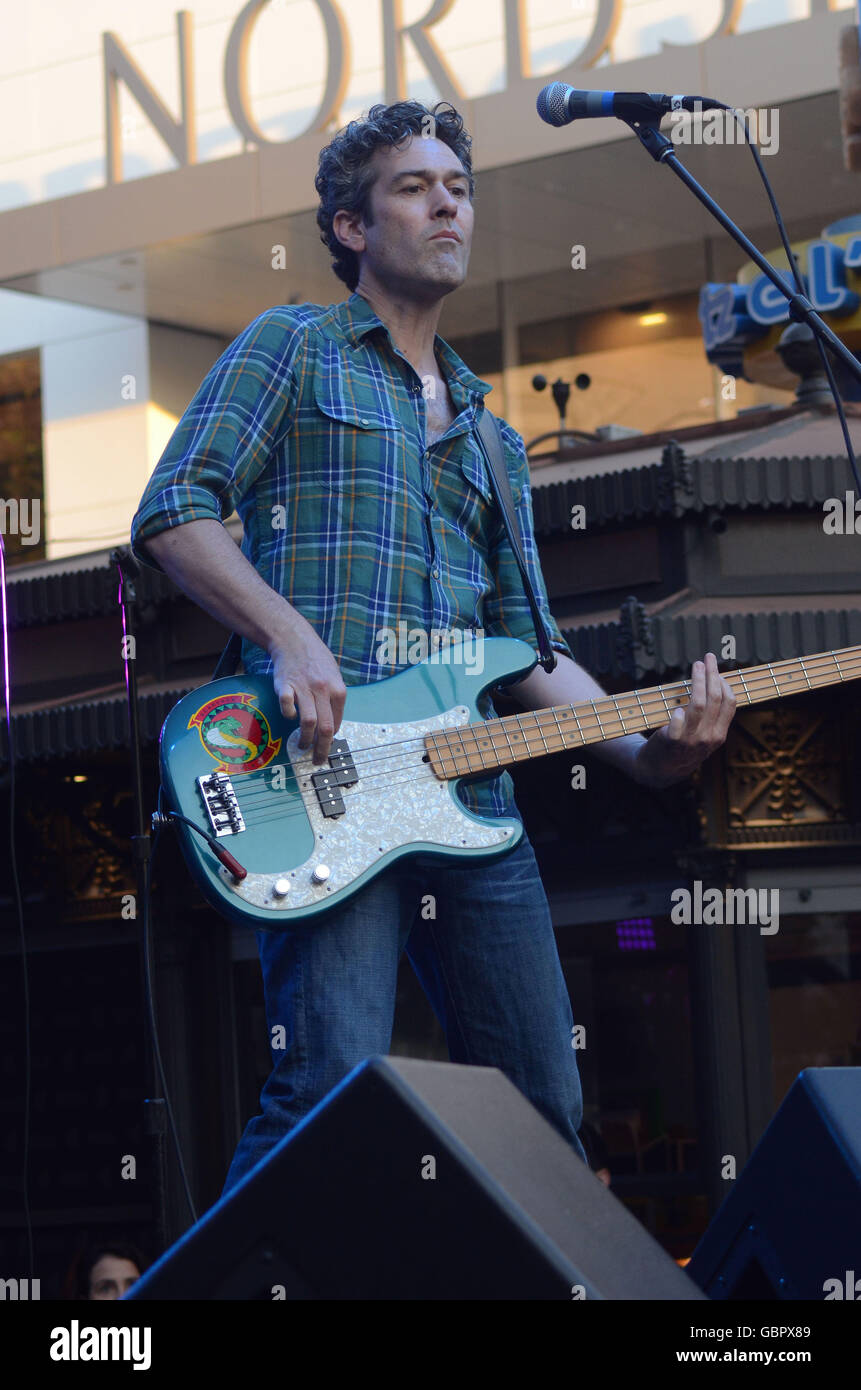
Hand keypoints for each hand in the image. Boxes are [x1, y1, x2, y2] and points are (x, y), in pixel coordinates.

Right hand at [269, 612, 346, 764]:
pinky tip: (290, 717)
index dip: (331, 739)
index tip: (326, 746)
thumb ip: (334, 698)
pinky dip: (289, 716)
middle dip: (322, 749)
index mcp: (338, 690)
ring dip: (305, 740)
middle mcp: (323, 691)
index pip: (337, 723)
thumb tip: (333, 725)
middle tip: (317, 760)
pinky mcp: (285, 686)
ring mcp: (304, 688)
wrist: (294, 640)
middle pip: (326, 728)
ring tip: (302, 746)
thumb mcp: (334, 676)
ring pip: (308, 723)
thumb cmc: (315, 659)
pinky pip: (288, 707)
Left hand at [635, 652, 735, 788]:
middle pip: (714, 698)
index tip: (717, 670)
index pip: (729, 703)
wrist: (660, 770)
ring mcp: (690, 740)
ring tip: (695, 666)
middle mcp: (708, 737)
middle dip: (712, 674)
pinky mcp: (672, 741)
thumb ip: (712, 717)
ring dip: (698, 681)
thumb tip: (716, 683)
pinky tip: (677, 706)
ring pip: (698, 705)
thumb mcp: (704, 736)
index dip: (724, 683)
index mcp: (719, 734)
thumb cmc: (683, 746)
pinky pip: (678, 723)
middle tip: (707, 658)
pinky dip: (679, 713)